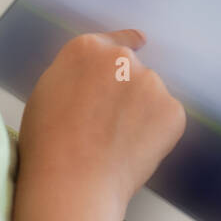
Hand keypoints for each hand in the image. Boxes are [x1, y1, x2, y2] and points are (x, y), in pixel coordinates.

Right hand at [11, 29, 184, 220]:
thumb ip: (77, 74)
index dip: (127, 44)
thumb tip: (97, 74)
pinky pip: (166, 118)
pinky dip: (157, 133)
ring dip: (142, 112)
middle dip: (127, 91)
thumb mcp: (48, 92)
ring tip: (117, 144)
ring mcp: (151, 82)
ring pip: (151, 95)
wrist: (73, 181)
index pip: (116, 39)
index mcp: (86, 49)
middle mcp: (122, 58)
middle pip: (132, 70)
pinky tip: (134, 151)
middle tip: (109, 126)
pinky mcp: (172, 109)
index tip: (140, 43)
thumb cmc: (49, 144)